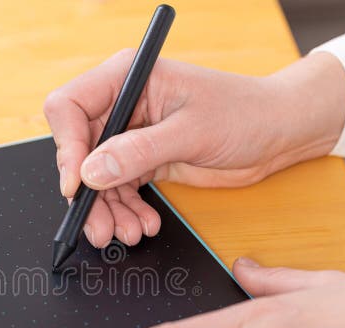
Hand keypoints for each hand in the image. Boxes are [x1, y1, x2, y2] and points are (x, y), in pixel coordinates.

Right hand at [43, 51, 344, 247]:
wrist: (277, 133)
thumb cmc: (245, 113)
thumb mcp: (192, 132)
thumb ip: (139, 151)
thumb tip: (92, 171)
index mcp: (129, 78)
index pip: (70, 107)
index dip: (67, 147)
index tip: (78, 184)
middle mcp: (124, 104)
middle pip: (79, 150)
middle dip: (88, 193)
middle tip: (99, 227)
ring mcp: (131, 134)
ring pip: (96, 177)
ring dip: (108, 210)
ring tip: (129, 232)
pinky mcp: (143, 159)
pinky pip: (118, 190)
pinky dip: (126, 211)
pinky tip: (143, 224)